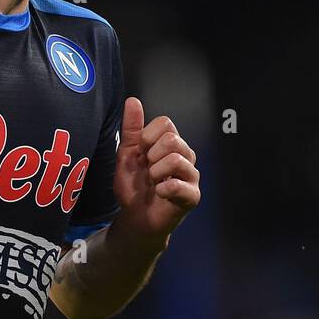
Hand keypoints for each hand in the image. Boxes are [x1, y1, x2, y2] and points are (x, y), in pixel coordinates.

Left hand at [112, 98, 201, 245]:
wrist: (135, 217)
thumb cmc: (134, 186)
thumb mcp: (127, 155)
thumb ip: (131, 129)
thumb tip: (132, 100)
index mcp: (170, 143)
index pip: (166, 123)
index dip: (147, 137)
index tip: (141, 154)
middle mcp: (185, 156)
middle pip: (172, 139)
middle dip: (151, 156)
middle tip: (148, 170)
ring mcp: (191, 176)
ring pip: (176, 159)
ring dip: (155, 172)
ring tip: (153, 182)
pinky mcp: (192, 196)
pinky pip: (179, 185)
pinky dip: (162, 189)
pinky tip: (159, 193)